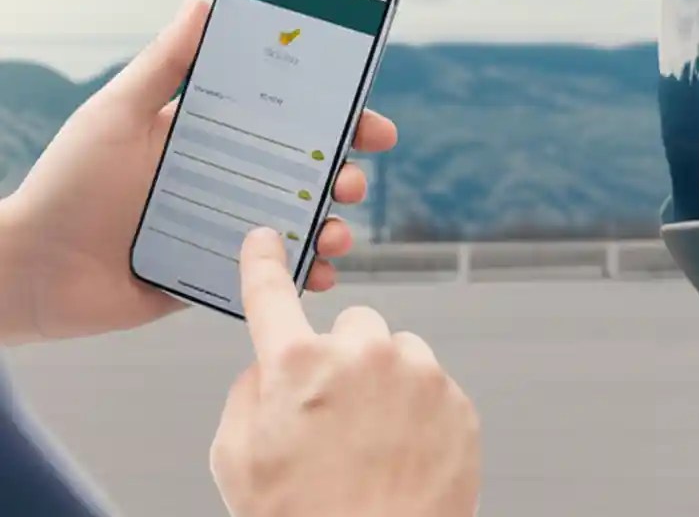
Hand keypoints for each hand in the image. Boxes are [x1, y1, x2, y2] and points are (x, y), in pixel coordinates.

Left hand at [0, 0, 397, 342]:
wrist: (32, 271)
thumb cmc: (67, 183)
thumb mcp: (117, 113)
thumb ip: (163, 63)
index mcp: (210, 136)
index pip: (287, 120)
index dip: (336, 118)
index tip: (370, 122)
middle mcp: (227, 180)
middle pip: (308, 172)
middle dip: (346, 174)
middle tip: (351, 180)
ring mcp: (228, 229)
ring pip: (302, 224)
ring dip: (335, 226)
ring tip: (336, 233)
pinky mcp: (220, 274)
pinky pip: (275, 275)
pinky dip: (305, 273)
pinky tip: (315, 272)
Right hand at [211, 229, 481, 516]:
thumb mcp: (238, 461)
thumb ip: (249, 394)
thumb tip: (269, 366)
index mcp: (299, 366)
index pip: (271, 295)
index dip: (264, 264)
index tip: (266, 240)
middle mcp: (363, 356)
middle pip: (353, 326)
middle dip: (343, 357)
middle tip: (336, 412)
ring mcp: (419, 376)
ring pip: (399, 353)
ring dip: (386, 381)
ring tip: (373, 440)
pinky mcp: (458, 402)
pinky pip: (433, 386)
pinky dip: (418, 410)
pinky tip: (403, 453)